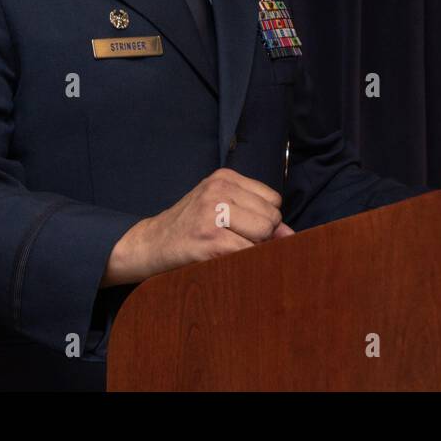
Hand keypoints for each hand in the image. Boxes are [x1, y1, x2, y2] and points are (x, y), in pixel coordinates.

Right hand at [101, 168, 292, 285]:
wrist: (149, 244)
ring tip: (227, 249)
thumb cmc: (189, 227)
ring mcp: (213, 213)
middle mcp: (219, 190)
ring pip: (263, 234)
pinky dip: (243, 262)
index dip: (264, 220)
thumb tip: (291, 235)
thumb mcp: (218, 207)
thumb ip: (254, 215)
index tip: (243, 230)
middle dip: (261, 236)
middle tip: (233, 242)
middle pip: (271, 217)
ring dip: (253, 249)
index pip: (273, 200)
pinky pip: (248, 253)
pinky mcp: (210, 240)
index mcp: (223, 177)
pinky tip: (222, 260)